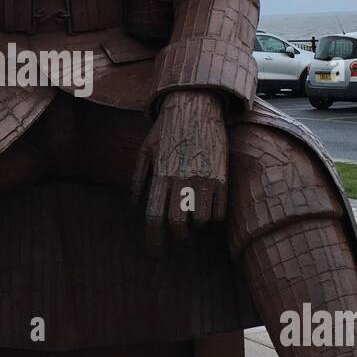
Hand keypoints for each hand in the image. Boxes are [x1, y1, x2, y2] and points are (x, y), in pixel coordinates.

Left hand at [134, 90, 228, 250]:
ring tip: (192, 218)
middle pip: (178, 225)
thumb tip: (134, 205)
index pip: (154, 218)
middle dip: (177, 236)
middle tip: (177, 235)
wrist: (195, 105)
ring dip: (195, 226)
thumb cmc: (166, 129)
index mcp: (161, 175)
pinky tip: (207, 209)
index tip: (155, 250)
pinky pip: (219, 211)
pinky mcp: (222, 177)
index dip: (154, 240)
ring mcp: (204, 180)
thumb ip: (139, 179)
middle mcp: (182, 180)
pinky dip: (212, 216)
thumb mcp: (145, 151)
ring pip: (200, 221)